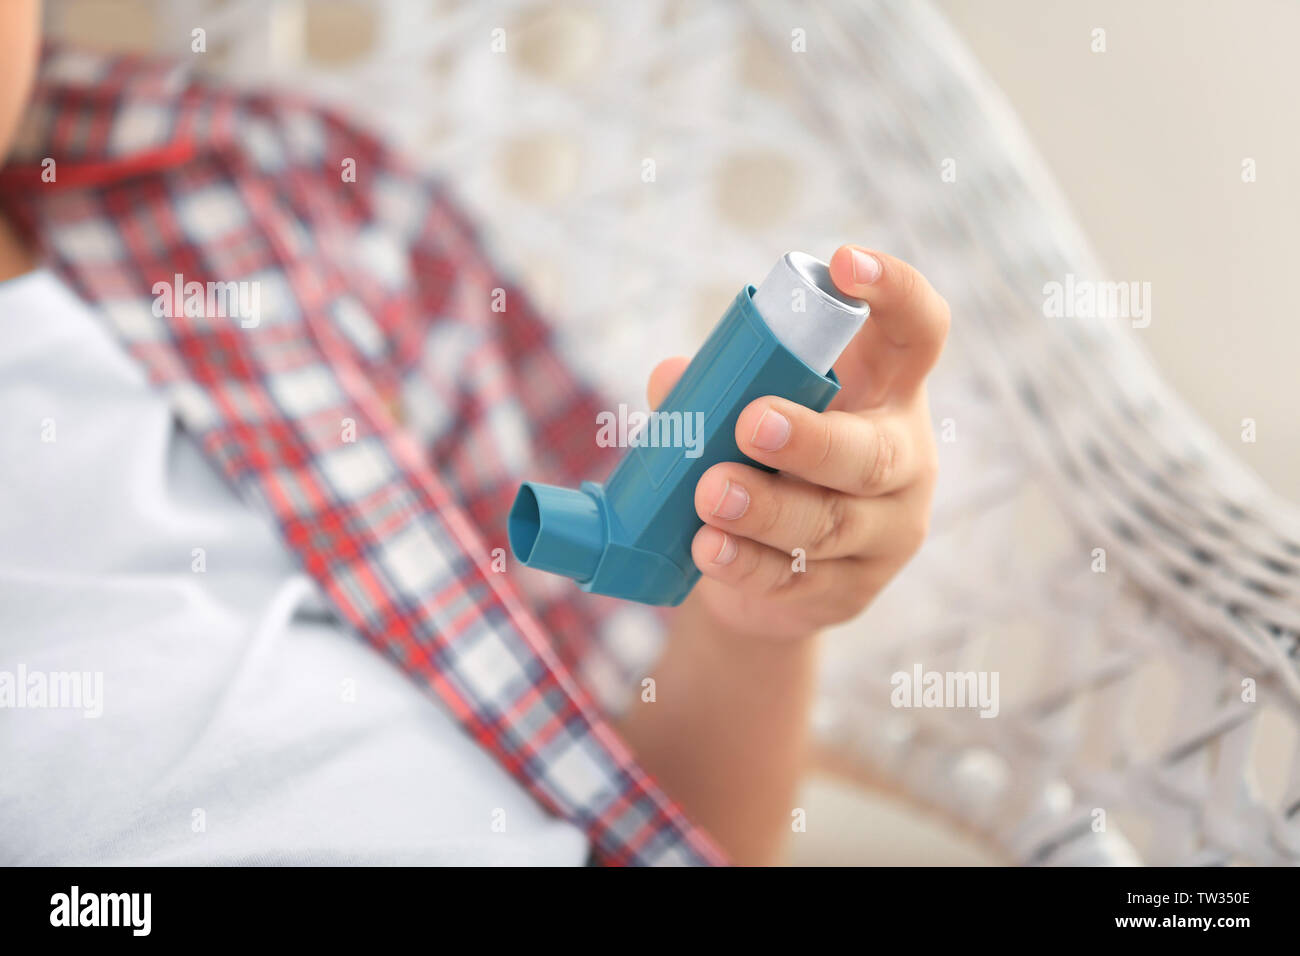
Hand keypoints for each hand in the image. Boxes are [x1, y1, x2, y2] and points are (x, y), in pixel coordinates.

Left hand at [650, 246, 949, 640]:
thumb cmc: (766, 466)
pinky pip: (797, 579)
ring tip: (710, 492)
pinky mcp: (847, 592)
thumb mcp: (747, 418)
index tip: (844, 262)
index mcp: (888, 395)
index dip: (895, 293)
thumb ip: (712, 392)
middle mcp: (902, 462)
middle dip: (813, 439)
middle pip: (874, 453)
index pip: (918, 334)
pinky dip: (747, 564)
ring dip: (767, 508)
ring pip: (832, 523)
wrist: (769, 578)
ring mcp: (883, 535)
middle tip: (751, 422)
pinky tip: (708, 549)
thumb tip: (672, 378)